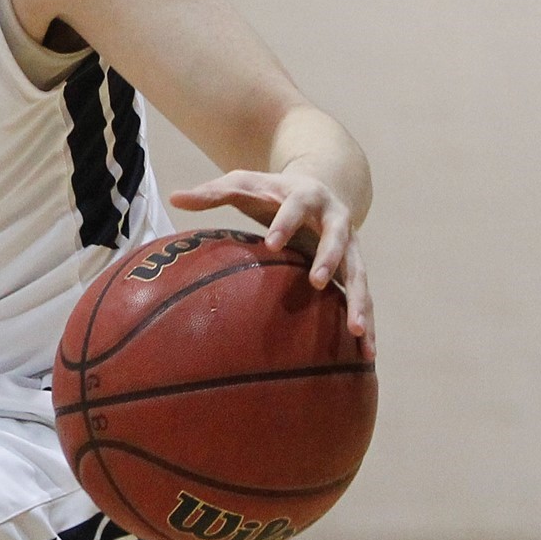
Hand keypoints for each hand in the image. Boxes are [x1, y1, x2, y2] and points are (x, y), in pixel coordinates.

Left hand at [169, 169, 374, 358]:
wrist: (319, 186)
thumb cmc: (271, 191)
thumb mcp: (243, 184)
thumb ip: (211, 192)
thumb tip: (174, 197)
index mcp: (307, 196)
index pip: (296, 206)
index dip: (285, 222)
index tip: (272, 242)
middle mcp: (336, 219)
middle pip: (338, 238)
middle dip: (328, 259)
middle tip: (315, 281)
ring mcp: (350, 245)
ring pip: (358, 273)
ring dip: (359, 301)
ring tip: (357, 332)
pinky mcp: (353, 268)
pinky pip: (362, 296)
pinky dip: (366, 321)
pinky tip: (366, 355)